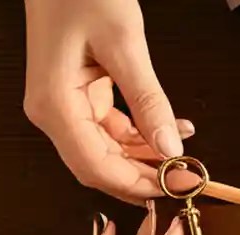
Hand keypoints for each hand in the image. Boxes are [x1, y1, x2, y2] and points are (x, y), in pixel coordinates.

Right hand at [23, 0, 195, 202]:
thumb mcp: (124, 43)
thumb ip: (148, 100)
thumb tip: (170, 148)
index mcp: (54, 105)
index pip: (97, 167)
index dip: (139, 184)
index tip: (177, 185)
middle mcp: (52, 113)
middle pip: (100, 167)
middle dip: (145, 177)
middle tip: (187, 178)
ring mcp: (62, 106)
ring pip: (107, 152)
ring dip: (146, 158)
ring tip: (186, 155)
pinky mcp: (76, 95)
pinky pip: (109, 130)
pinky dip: (140, 135)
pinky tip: (171, 129)